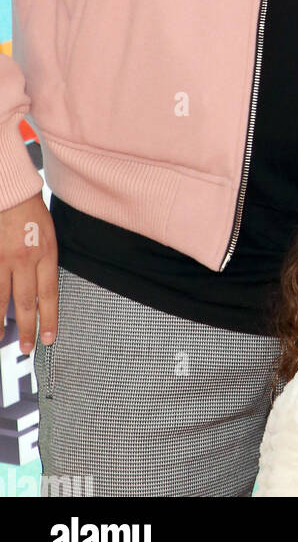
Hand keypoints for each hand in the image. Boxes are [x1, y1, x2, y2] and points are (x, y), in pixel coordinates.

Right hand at [0, 193, 57, 352]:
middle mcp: (26, 259)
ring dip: (1, 322)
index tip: (48, 337)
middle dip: (27, 327)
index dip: (49, 318)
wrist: (12, 194)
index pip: (49, 293)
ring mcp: (4, 259)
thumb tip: (42, 291)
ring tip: (0, 339)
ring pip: (2, 298)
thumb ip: (45, 263)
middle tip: (27, 347)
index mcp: (46, 253)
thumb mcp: (49, 236)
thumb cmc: (33, 213)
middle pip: (27, 301)